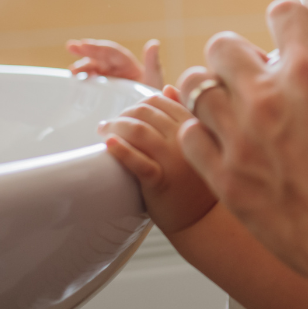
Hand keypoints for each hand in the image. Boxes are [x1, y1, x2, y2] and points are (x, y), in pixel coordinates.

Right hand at [67, 38, 163, 88]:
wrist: (147, 118)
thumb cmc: (154, 97)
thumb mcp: (154, 80)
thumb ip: (153, 63)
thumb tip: (154, 43)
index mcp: (127, 63)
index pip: (111, 52)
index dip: (98, 48)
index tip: (84, 45)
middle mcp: (115, 68)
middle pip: (99, 57)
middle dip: (85, 50)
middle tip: (70, 47)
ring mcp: (107, 79)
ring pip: (92, 68)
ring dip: (81, 67)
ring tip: (72, 71)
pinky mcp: (101, 91)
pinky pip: (90, 82)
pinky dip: (82, 79)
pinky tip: (73, 81)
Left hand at [100, 87, 216, 233]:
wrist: (203, 218)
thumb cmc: (197, 180)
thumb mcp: (198, 141)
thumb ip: (185, 114)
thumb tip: (168, 89)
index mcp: (195, 126)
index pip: (162, 101)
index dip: (139, 103)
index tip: (127, 112)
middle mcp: (185, 139)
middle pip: (146, 113)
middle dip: (123, 113)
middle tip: (109, 123)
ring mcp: (173, 160)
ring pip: (138, 131)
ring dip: (116, 126)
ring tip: (104, 131)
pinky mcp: (160, 181)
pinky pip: (137, 161)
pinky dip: (120, 150)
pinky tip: (108, 144)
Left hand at [174, 0, 307, 308]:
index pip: (282, 14)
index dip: (289, 23)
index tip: (291, 38)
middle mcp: (267, 97)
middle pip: (223, 45)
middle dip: (240, 54)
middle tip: (255, 74)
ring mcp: (240, 139)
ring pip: (196, 87)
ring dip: (216, 90)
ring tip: (234, 107)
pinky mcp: (225, 178)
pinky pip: (190, 136)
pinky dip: (204, 132)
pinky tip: (226, 142)